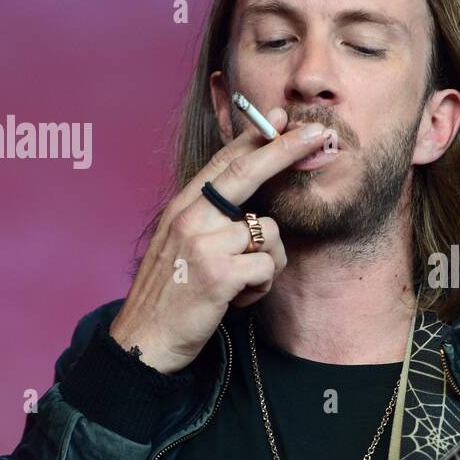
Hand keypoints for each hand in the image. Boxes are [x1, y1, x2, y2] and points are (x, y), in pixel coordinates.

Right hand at [109, 110, 328, 373]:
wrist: (144, 340)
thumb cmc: (171, 295)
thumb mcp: (182, 246)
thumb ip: (211, 220)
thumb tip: (249, 205)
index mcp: (182, 208)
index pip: (224, 163)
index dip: (255, 138)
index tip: (281, 119)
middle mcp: (190, 217)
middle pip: (246, 172)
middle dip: (284, 150)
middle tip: (315, 134)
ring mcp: (202, 243)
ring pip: (269, 233)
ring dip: (266, 264)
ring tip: (239, 284)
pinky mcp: (217, 273)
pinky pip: (266, 266)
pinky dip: (260, 287)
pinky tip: (236, 300)